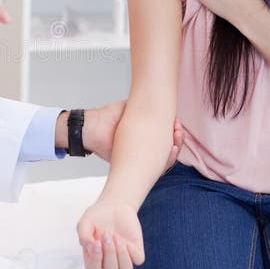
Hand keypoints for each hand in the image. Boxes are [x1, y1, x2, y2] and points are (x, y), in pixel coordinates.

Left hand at [66, 104, 182, 166]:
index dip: (174, 132)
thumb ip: (144, 106)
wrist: (91, 127)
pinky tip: (171, 150)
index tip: (177, 123)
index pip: (165, 137)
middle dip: (177, 140)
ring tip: (176, 137)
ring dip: (174, 149)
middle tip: (178, 130)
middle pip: (168, 149)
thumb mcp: (129, 108)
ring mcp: (139, 158)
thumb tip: (159, 100)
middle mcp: (143, 149)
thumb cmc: (107, 117)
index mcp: (144, 137)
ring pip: (164, 160)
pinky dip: (166, 161)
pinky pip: (154, 168)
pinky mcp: (133, 166)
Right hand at [77, 198, 143, 268]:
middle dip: (109, 252)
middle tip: (107, 234)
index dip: (95, 261)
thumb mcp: (85, 223)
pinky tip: (126, 241)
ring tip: (116, 238)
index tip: (96, 243)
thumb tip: (90, 248)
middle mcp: (109, 260)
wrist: (114, 205)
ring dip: (121, 254)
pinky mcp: (136, 250)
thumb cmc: (98, 216)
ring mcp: (123, 256)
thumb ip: (83, 236)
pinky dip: (133, 251)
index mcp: (94, 257)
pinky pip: (138, 259)